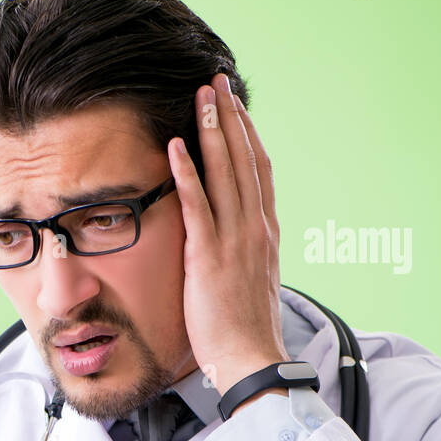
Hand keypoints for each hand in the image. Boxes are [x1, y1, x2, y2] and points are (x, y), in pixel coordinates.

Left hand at [168, 72, 289, 396]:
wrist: (250, 359)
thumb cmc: (243, 328)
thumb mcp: (248, 280)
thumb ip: (243, 252)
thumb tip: (233, 238)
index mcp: (265, 232)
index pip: (258, 171)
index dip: (246, 134)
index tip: (234, 106)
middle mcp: (255, 228)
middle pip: (244, 159)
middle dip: (230, 117)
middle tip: (218, 82)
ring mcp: (235, 240)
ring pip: (225, 172)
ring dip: (212, 131)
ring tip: (201, 97)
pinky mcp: (209, 256)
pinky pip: (197, 206)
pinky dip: (187, 173)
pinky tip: (176, 146)